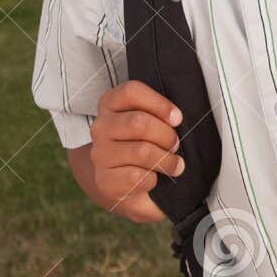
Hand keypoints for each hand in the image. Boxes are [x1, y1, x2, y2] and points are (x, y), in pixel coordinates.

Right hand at [88, 80, 182, 223]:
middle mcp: (101, 127)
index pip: (131, 92)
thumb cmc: (142, 146)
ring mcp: (100, 154)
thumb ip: (157, 114)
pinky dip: (153, 179)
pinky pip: (137, 176)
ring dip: (166, 160)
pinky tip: (154, 178)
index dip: (159, 103)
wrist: (125, 184)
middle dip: (166, 135)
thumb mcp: (148, 123)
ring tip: (175, 164)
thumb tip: (176, 118)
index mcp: (110, 104)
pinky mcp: (105, 180)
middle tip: (175, 145)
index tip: (177, 118)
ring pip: (141, 151)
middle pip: (138, 122)